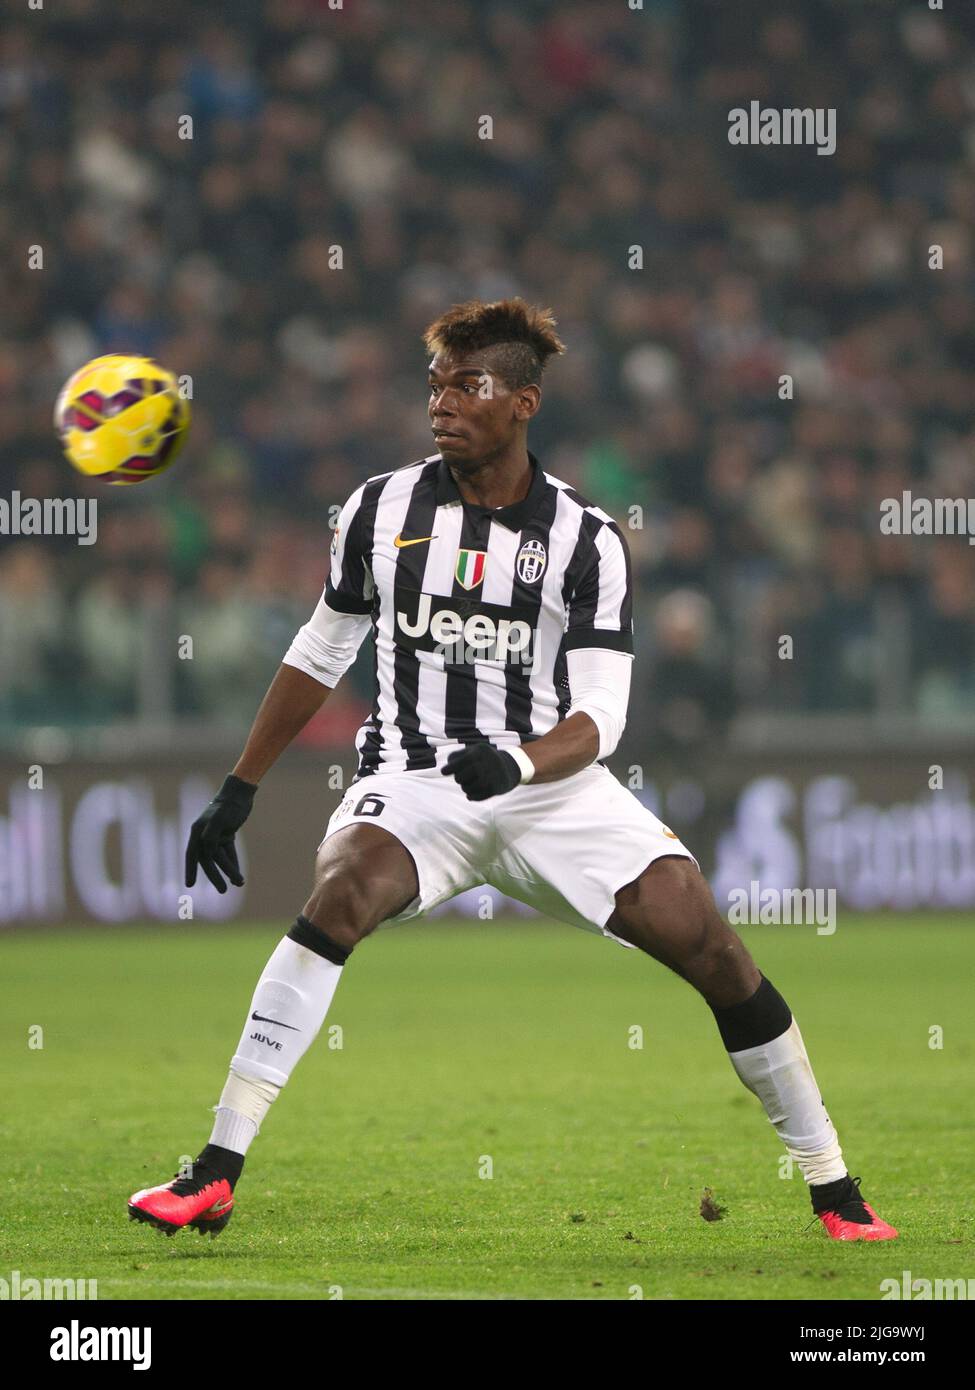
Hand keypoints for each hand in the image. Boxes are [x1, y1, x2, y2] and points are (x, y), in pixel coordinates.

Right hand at [185, 774, 256, 892]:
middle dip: (215, 876)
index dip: (190, 870)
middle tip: (222, 890)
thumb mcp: (220, 817)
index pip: (192, 855)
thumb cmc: (229, 804)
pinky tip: (238, 875)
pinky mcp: (227, 835)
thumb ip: (212, 832)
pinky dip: (233, 863)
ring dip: (229, 870)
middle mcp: (204, 835)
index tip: (190, 885)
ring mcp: (216, 836)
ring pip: (221, 858)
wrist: (240, 793)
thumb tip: (207, 848)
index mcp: (197, 831)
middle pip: (208, 860)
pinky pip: (228, 853)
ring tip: (239, 883)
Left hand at [441, 744, 522, 801]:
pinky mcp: (497, 787)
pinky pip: (477, 796)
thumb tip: (444, 770)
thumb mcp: (474, 752)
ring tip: (468, 786)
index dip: (450, 768)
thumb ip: (457, 758)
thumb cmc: (485, 759)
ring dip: (465, 788)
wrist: (511, 767)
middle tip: (462, 778)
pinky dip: (471, 796)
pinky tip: (471, 794)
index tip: (443, 772)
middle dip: (459, 779)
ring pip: (468, 788)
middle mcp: (487, 762)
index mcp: (480, 751)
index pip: (459, 761)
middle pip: (460, 776)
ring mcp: (492, 775)